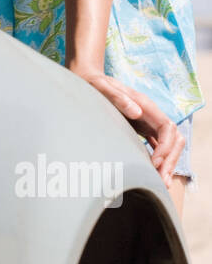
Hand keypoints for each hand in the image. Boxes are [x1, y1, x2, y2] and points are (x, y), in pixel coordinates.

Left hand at [68, 66, 184, 186]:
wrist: (89, 79)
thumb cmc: (94, 84)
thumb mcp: (102, 87)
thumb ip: (118, 98)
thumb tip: (137, 112)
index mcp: (145, 105)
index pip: (168, 128)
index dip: (165, 147)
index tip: (155, 163)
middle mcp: (150, 114)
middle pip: (174, 138)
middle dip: (170, 160)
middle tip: (162, 180)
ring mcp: (148, 122)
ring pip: (169, 144)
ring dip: (168, 163)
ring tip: (162, 183)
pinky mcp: (142, 128)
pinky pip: (158, 146)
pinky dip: (159, 160)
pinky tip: (154, 174)